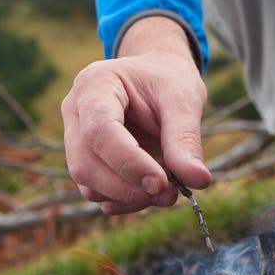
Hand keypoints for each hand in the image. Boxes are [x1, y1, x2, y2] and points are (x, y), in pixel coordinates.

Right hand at [61, 25, 209, 214]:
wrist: (158, 75)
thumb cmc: (168, 80)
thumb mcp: (183, 100)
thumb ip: (186, 139)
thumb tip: (199, 180)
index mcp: (95, 83)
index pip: (99, 130)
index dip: (128, 162)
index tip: (162, 183)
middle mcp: (75, 110)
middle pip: (85, 163)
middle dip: (128, 187)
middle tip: (170, 194)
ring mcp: (75, 137)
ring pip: (88, 183)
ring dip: (129, 197)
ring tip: (167, 190)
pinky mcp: (85, 159)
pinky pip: (96, 191)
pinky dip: (125, 199)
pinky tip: (152, 190)